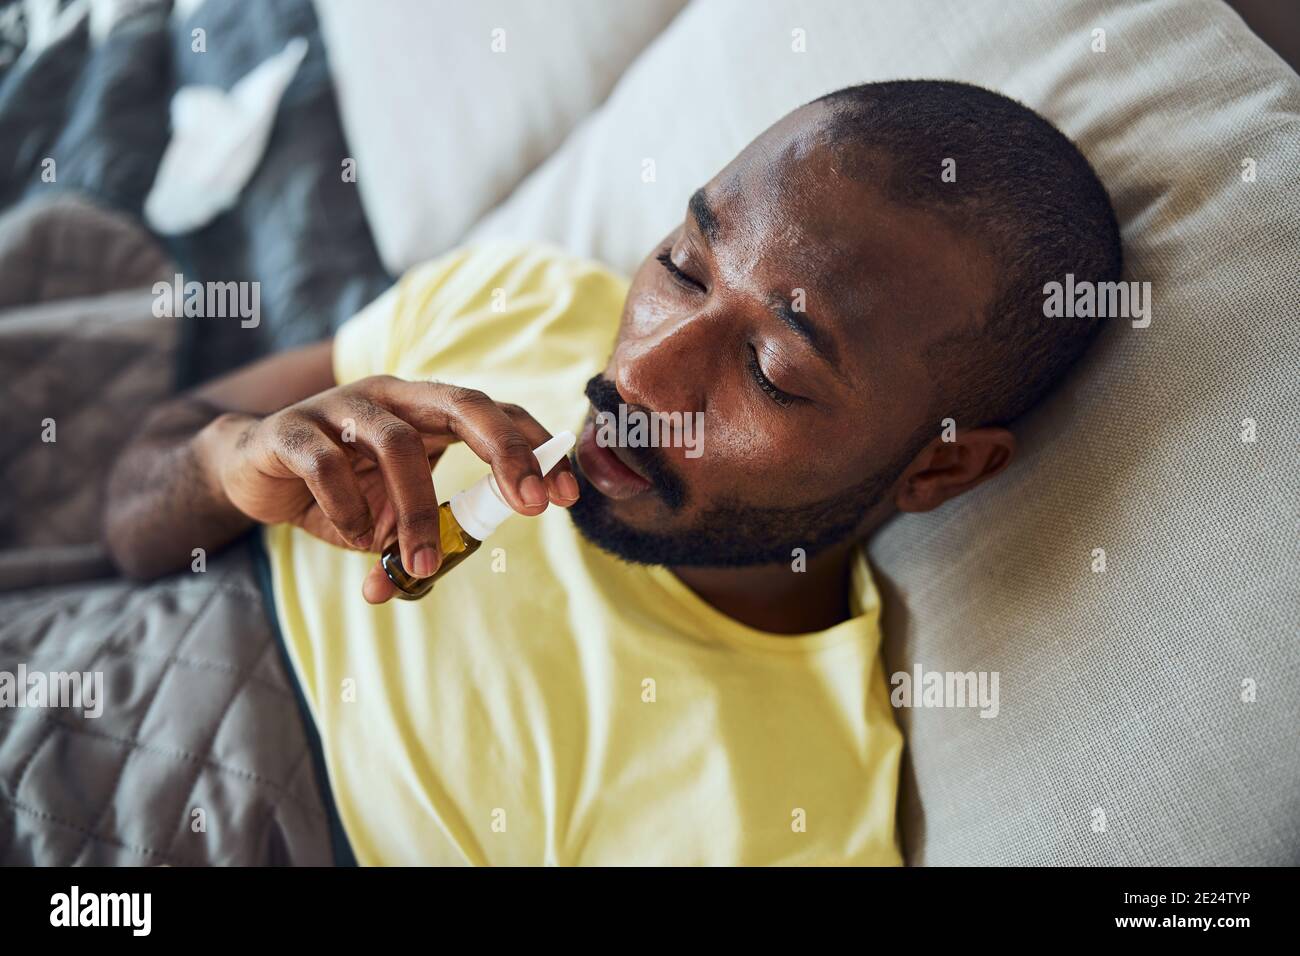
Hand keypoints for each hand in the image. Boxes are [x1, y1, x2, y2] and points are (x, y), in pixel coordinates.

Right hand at [197, 376, 578, 602]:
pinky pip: (328, 465)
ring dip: (417, 512)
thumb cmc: (337, 491)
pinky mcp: (292, 428)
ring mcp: (341, 407)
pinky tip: (352, 537)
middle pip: (463, 403)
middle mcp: (392, 396)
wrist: (249, 470)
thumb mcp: (389, 518)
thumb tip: (425, 579)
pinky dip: (347, 510)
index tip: (564, 495)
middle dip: (505, 451)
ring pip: (396, 444)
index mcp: (427, 409)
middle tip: (528, 504)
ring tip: (423, 564)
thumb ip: (420, 540)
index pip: (496, 415)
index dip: (535, 448)